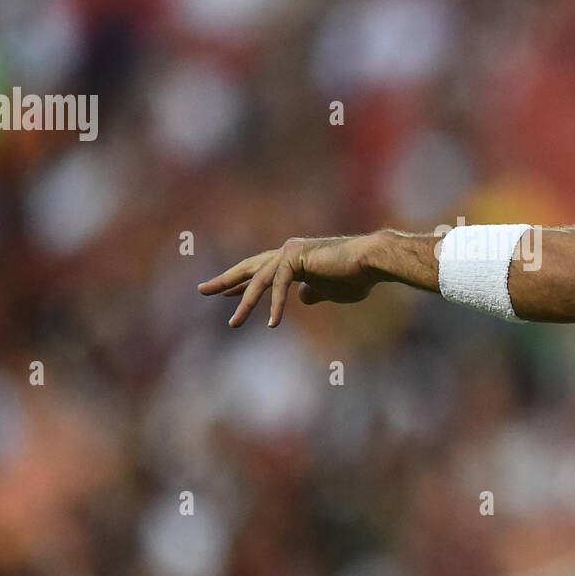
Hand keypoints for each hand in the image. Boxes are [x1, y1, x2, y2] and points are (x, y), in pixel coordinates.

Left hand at [198, 234, 378, 327]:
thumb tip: (302, 298)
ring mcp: (290, 252)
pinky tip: (272, 323)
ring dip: (245, 303)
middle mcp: (288, 251)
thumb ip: (314, 292)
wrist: (372, 262)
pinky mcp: (296, 257)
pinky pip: (278, 285)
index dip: (241, 282)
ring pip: (259, 280)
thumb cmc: (357, 277)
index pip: (260, 271)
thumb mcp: (332, 291)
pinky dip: (275, 305)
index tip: (224, 291)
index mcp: (295, 258)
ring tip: (233, 324)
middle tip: (202, 289)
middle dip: (225, 281)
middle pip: (249, 268)